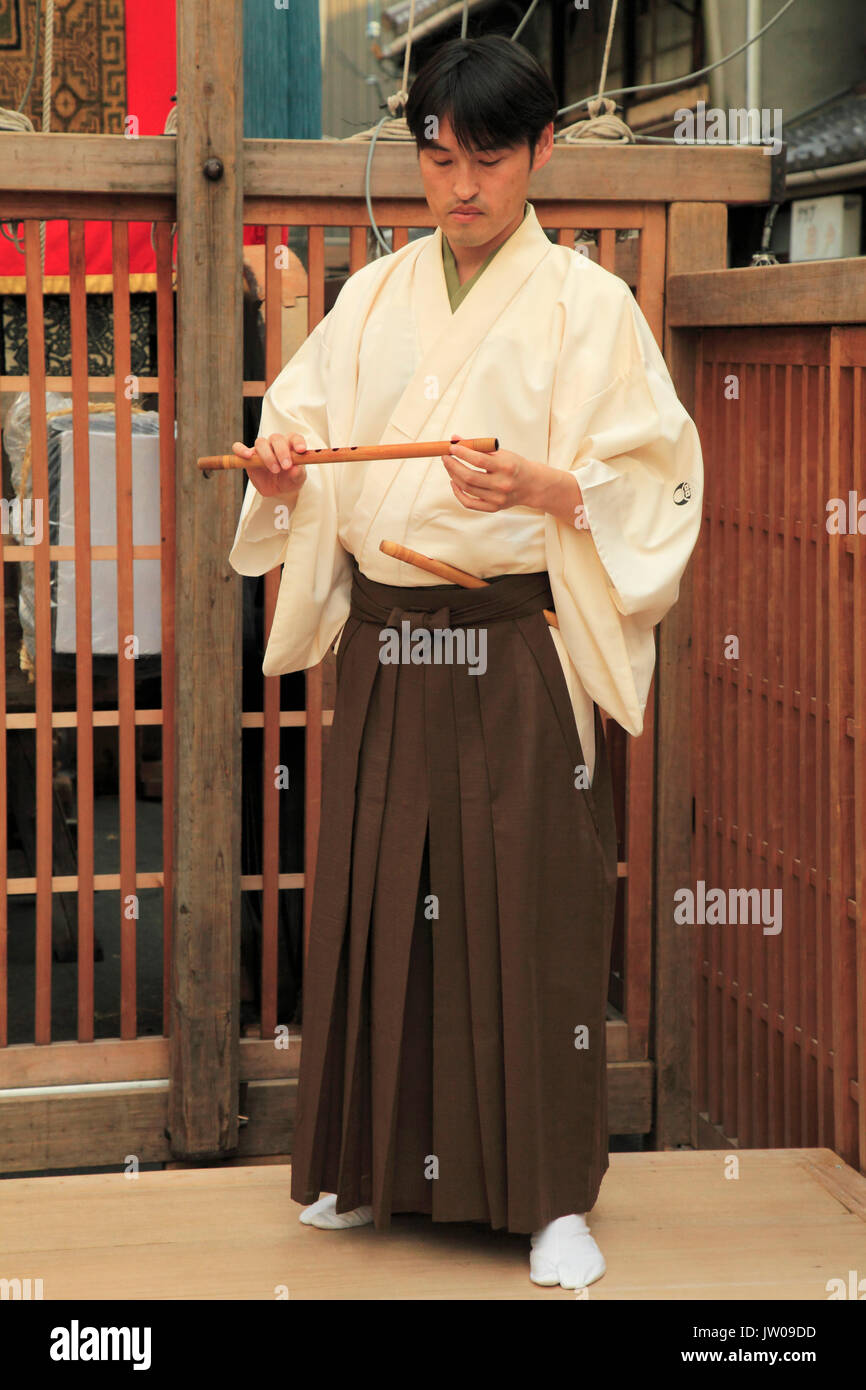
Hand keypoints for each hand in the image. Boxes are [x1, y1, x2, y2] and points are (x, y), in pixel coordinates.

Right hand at [232, 432, 307, 497]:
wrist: (279, 489)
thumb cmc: (290, 480)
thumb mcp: (297, 479)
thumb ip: (297, 474)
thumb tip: (294, 469)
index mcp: (290, 444)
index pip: (294, 437)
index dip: (298, 441)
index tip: (301, 450)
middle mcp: (275, 443)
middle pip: (276, 438)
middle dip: (282, 451)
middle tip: (286, 466)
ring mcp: (261, 449)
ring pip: (261, 442)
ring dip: (267, 455)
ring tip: (275, 470)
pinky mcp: (249, 456)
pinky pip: (239, 447)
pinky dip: (241, 449)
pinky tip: (247, 455)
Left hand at [441, 439, 578, 517]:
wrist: (531, 485)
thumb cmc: (513, 465)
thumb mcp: (501, 452)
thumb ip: (478, 446)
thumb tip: (454, 439)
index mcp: (506, 467)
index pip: (479, 460)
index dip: (462, 453)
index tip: (452, 447)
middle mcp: (502, 484)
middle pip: (470, 476)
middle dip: (453, 465)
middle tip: (445, 457)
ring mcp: (497, 499)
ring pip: (467, 488)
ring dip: (454, 475)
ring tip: (449, 466)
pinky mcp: (493, 508)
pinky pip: (469, 503)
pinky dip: (458, 493)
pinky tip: (454, 482)